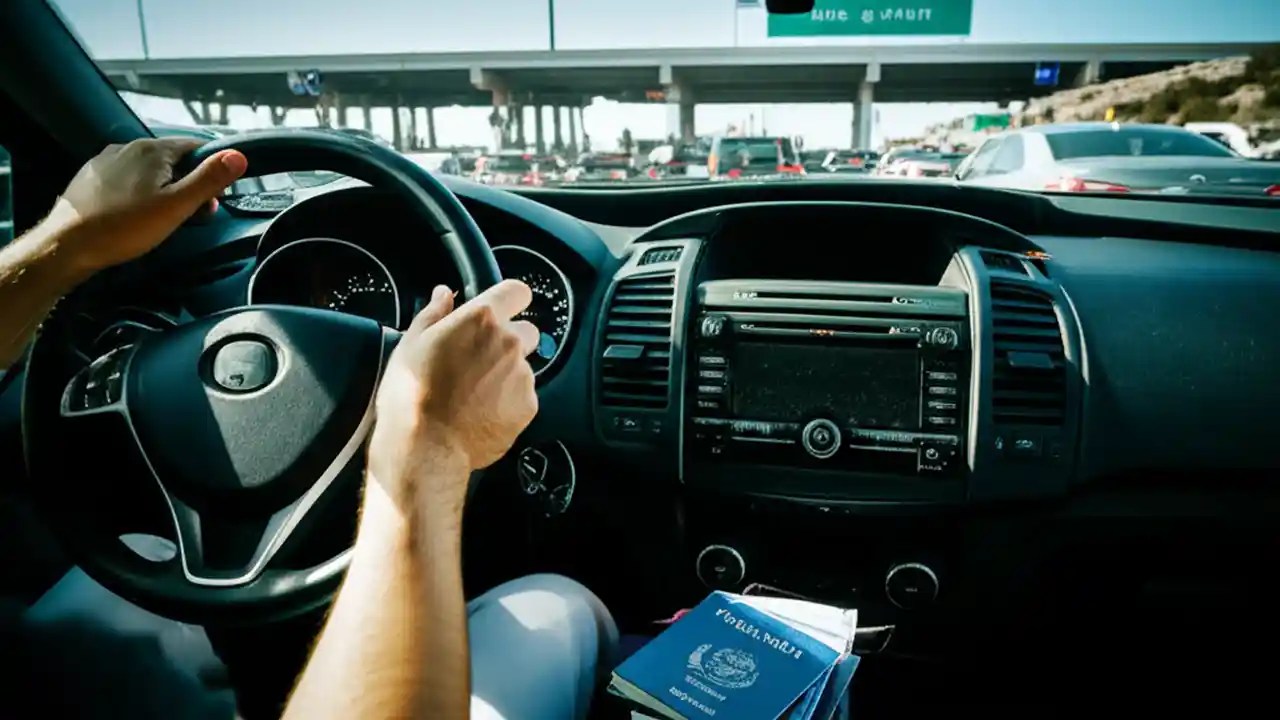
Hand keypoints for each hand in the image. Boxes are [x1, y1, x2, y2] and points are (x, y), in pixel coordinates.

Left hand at [45, 138, 246, 276]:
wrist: (68, 244)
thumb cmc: (127, 227)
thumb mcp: (177, 206)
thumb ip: (209, 180)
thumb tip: (240, 155)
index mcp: (153, 150)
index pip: (196, 147)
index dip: (211, 171)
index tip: (214, 199)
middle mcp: (128, 146)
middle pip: (172, 159)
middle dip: (188, 182)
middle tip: (192, 215)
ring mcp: (105, 160)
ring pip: (148, 169)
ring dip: (163, 187)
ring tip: (162, 217)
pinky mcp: (90, 177)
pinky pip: (126, 177)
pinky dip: (138, 191)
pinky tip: (134, 213)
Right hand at [366, 280, 539, 517]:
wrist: (425, 447)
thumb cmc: (412, 394)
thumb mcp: (411, 344)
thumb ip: (434, 313)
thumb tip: (444, 294)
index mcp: (482, 319)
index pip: (517, 292)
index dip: (509, 300)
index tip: (499, 311)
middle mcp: (509, 343)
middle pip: (525, 332)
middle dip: (508, 341)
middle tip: (478, 360)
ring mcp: (522, 376)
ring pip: (523, 367)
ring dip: (505, 374)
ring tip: (472, 394)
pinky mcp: (528, 406)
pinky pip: (523, 396)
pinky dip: (508, 402)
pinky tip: (480, 412)